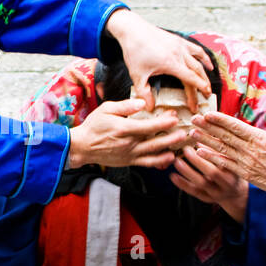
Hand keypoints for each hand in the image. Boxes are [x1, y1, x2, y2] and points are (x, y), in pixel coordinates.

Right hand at [68, 97, 188, 168]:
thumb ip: (126, 106)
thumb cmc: (94, 126)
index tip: (174, 116)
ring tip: (181, 147)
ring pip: (154, 154)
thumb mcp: (107, 109)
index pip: (150, 126)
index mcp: (125, 129)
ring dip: (169, 150)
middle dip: (172, 136)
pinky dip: (159, 162)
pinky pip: (147, 163)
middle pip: (156, 141)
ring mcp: (130, 155)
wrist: (82, 146)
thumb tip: (142, 102)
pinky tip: (168, 159)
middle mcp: (130, 144)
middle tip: (184, 132)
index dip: (165, 121)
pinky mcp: (129, 162)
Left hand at [104, 9, 213, 112]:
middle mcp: (179, 54)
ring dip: (205, 74)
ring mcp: (181, 46)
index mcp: (171, 64)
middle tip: (206, 97)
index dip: (199, 90)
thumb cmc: (134, 51)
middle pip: (197, 72)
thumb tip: (150, 108)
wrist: (132, 29)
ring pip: (199, 61)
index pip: (191, 79)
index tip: (202, 101)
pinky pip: (197, 50)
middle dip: (204, 86)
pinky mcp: (179, 40)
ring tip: (208, 84)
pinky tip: (208, 65)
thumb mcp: (137, 75)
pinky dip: (204, 58)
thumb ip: (144, 93)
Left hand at [171, 143, 249, 222]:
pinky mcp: (207, 198)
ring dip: (187, 172)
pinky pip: (194, 192)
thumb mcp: (230, 159)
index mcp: (235, 170)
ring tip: (176, 161)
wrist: (235, 193)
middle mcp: (227, 183)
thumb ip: (217, 148)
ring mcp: (217, 192)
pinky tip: (173, 176)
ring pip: (202, 183)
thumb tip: (202, 132)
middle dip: (197, 161)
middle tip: (185, 149)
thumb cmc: (231, 170)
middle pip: (212, 172)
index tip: (199, 143)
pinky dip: (182, 184)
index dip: (211, 152)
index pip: (224, 160)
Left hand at [191, 104, 265, 209]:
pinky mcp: (244, 173)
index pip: (236, 127)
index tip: (208, 113)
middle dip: (208, 127)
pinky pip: (225, 163)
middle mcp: (250, 151)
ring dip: (206, 140)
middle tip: (194, 119)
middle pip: (225, 136)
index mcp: (260, 139)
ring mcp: (245, 163)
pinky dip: (212, 157)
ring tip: (193, 133)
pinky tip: (200, 152)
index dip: (220, 120)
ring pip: (222, 149)